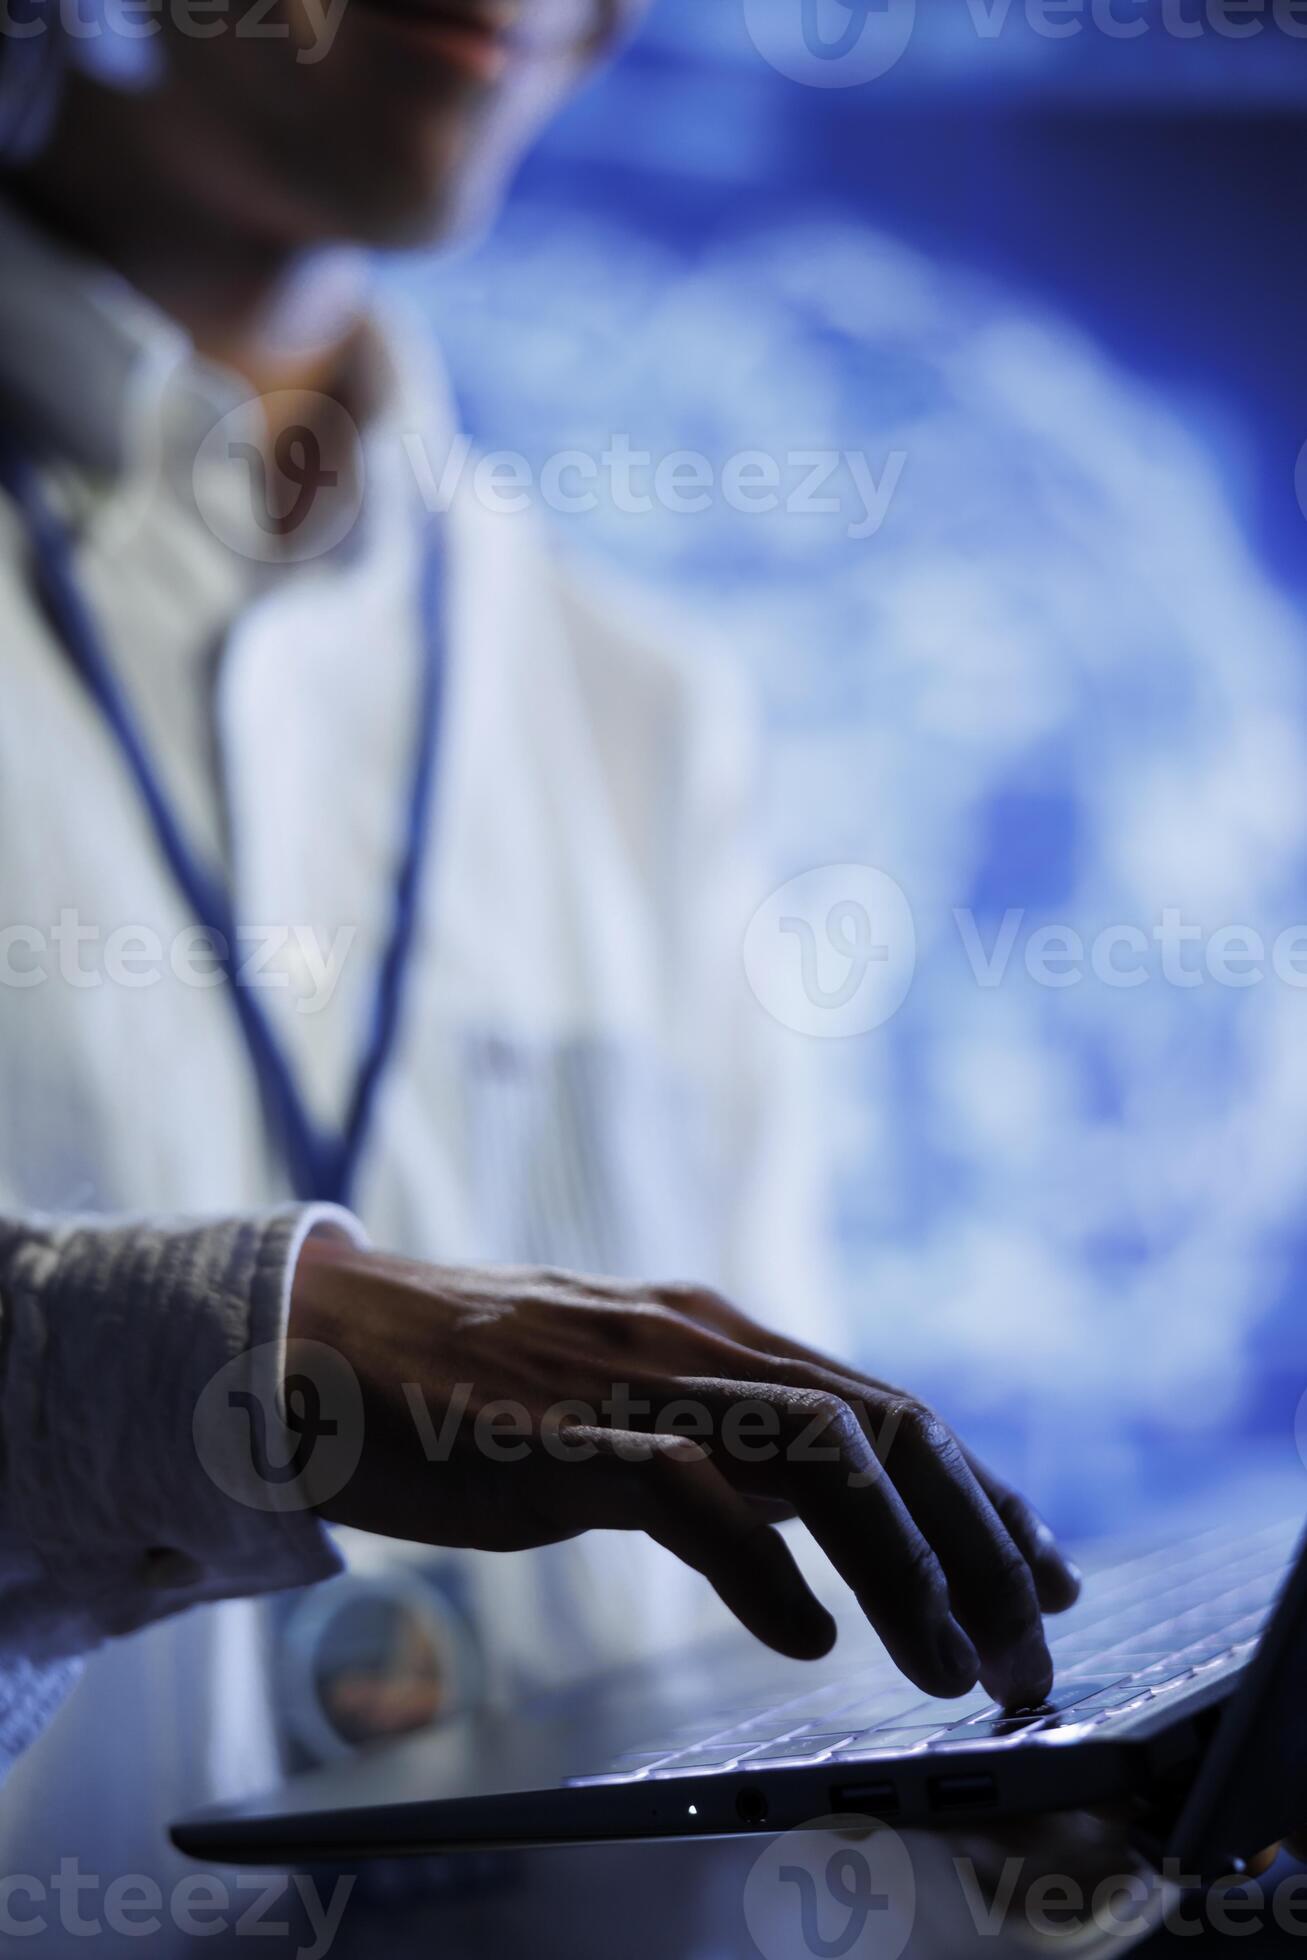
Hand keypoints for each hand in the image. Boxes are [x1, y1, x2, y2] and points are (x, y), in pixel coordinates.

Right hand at [289, 1241, 1080, 1703]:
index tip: (1044, 1574)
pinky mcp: (553, 1436)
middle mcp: (694, 1341)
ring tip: (946, 1669)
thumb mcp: (622, 1396)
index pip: (890, 1408)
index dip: (985, 1495)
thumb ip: (719, 1440)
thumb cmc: (468, 1383)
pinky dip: (761, 1568)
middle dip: (981, 1546)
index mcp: (716, 1334)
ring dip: (905, 1567)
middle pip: (887, 1429)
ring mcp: (626, 1381)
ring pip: (816, 1454)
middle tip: (1027, 1655)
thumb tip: (824, 1528)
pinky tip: (801, 1635)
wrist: (317, 1341)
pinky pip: (686, 1493)